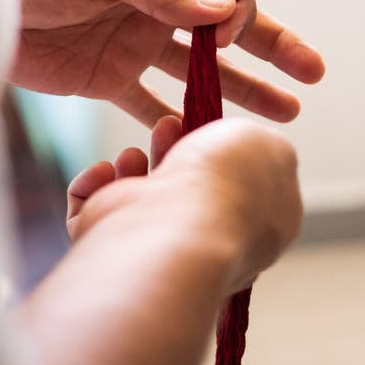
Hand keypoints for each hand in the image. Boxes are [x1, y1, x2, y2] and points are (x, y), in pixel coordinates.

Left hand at [0, 0, 323, 125]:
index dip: (239, 6)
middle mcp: (154, 2)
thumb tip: (223, 7)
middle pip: (225, 28)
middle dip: (271, 46)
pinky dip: (179, 120)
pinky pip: (152, 103)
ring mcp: (134, 42)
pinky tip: (208, 136)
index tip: (231, 30)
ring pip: (200, 70)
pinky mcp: (108, 78)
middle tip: (313, 71)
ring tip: (286, 111)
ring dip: (242, 88)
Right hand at [67, 117, 302, 293]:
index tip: (210, 117)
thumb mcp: (270, 146)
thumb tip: (250, 148)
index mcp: (260, 224)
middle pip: (188, 185)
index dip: (224, 145)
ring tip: (132, 153)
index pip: (243, 183)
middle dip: (174, 147)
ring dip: (135, 165)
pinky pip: (97, 210)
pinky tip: (104, 172)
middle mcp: (209, 241)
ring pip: (142, 197)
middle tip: (166, 124)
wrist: (172, 229)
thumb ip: (265, 143)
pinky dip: (94, 186)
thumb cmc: (226, 184)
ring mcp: (158, 247)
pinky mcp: (111, 245)